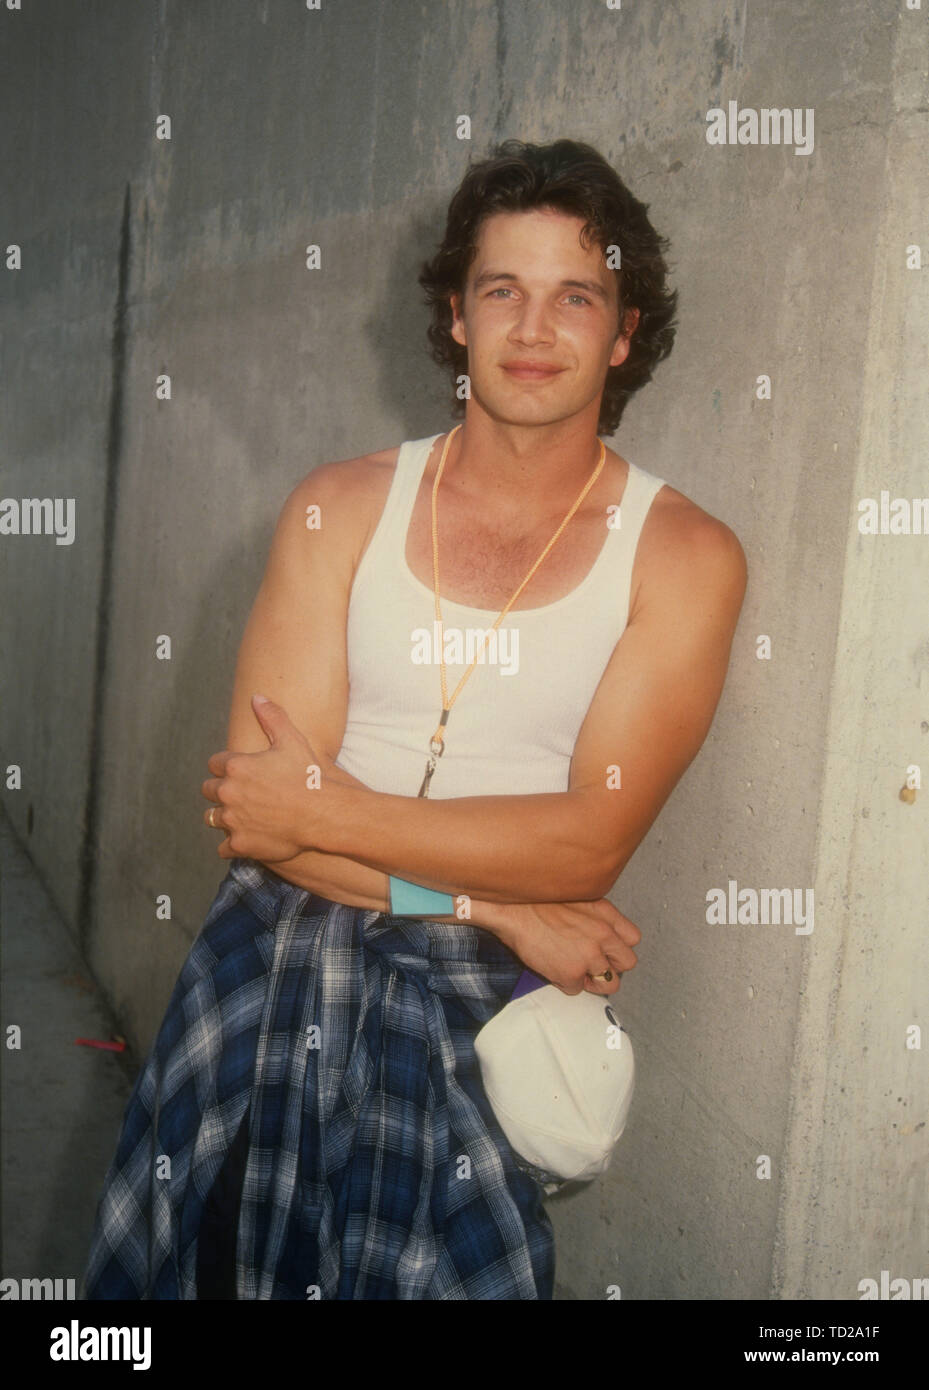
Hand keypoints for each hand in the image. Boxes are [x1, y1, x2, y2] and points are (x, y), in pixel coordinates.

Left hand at [201, 694, 328, 861]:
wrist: (322, 813)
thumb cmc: (308, 776)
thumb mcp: (291, 741)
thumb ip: (272, 717)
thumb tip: (257, 697)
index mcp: (236, 766)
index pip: (215, 763)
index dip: (226, 766)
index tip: (238, 771)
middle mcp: (228, 792)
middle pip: (208, 789)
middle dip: (221, 790)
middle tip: (239, 793)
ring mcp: (232, 820)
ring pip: (211, 817)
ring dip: (221, 815)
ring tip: (238, 815)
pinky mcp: (239, 843)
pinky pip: (222, 847)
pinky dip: (231, 844)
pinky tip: (245, 838)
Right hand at [488, 898, 640, 995]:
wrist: (513, 910)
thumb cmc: (538, 901)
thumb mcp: (577, 898)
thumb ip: (596, 917)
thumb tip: (602, 936)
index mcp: (606, 914)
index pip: (633, 938)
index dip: (617, 946)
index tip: (603, 948)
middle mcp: (603, 935)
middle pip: (628, 963)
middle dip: (611, 966)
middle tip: (591, 964)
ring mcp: (590, 956)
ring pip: (609, 984)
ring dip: (592, 980)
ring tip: (572, 969)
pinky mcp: (572, 974)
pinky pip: (577, 990)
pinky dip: (565, 983)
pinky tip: (552, 968)